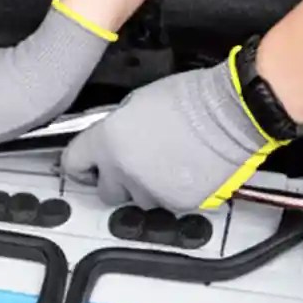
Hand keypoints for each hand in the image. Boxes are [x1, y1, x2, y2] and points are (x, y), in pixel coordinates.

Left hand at [61, 56, 295, 212]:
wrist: (229, 113)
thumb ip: (116, 129)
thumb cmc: (188, 98)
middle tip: (135, 165)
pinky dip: (173, 192)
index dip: (80, 166)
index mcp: (107, 142)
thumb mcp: (137, 103)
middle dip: (116, 181)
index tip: (87, 167)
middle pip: (106, 192)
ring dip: (146, 188)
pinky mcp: (177, 204)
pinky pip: (167, 204)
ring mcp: (150, 192)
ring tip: (168, 164)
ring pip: (139, 200)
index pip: (73, 164)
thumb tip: (111, 142)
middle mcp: (123, 172)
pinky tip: (186, 170)